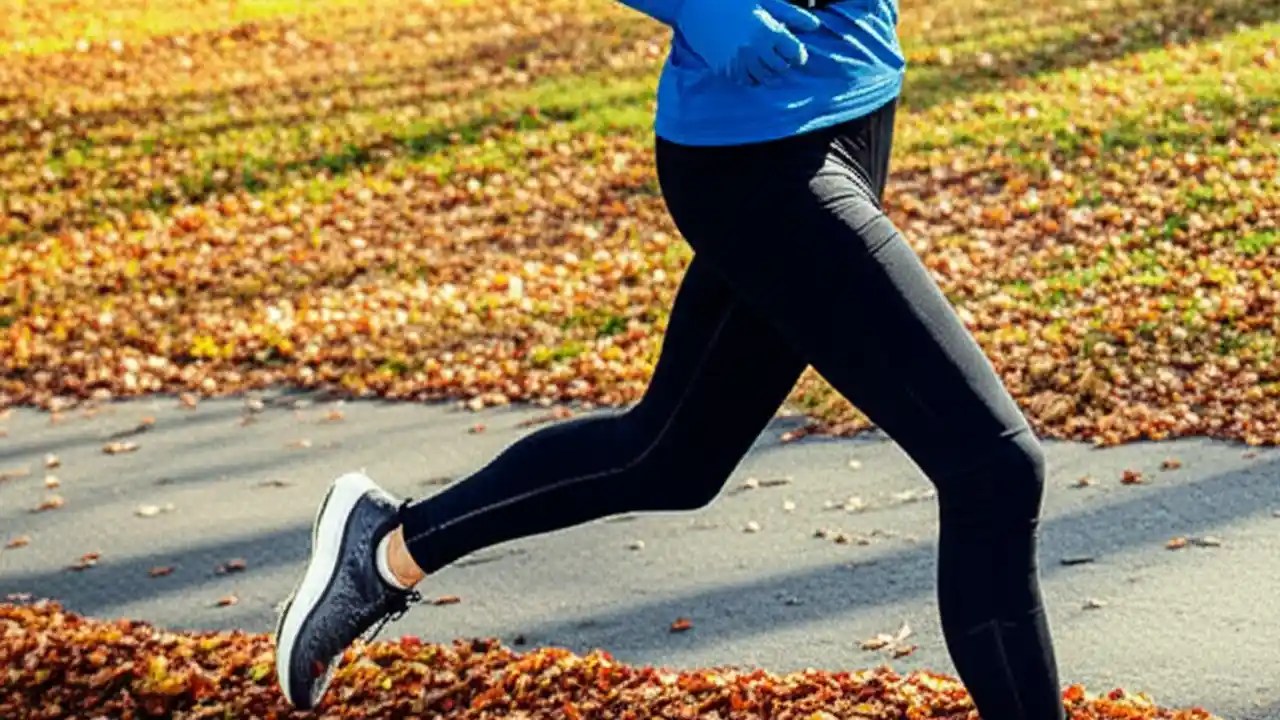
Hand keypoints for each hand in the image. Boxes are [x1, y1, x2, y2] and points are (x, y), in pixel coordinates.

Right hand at [675, 0, 821, 84]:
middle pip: (781, 68)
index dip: (798, 54)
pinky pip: (745, 81)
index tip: (796, 53)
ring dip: (768, 71)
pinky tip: (748, 65)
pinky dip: (750, 76)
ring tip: (763, 61)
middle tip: (778, 55)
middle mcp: (754, 48)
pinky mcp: (724, 69)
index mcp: (767, 30)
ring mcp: (738, 61)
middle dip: (783, 62)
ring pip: (764, 78)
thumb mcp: (764, 1)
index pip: (795, 53)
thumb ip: (791, 14)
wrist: (693, 4)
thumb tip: (815, 26)